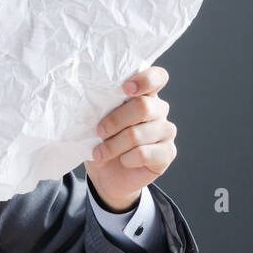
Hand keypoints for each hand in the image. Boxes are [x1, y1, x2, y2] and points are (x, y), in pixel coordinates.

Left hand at [83, 65, 177, 211]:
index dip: (145, 80)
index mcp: (144, 95)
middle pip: (144, 106)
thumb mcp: (95, 122)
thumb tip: (85, 98)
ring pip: (138, 134)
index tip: (124, 89)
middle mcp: (159, 110)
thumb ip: (98, 107)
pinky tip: (122, 160)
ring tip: (100, 152)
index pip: (157, 77)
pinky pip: (144, 154)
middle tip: (99, 131)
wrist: (107, 175)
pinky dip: (126, 159)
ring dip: (113, 145)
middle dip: (115, 120)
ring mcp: (166, 131)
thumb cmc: (101, 141)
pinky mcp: (167, 153)